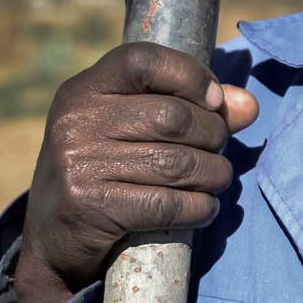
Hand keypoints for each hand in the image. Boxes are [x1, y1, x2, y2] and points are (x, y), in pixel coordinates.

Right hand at [17, 42, 260, 302]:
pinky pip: (167, 204)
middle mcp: (76, 122)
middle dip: (213, 134)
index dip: (190, 75)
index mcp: (82, 91)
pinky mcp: (92, 208)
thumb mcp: (130, 130)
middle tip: (217, 151)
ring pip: (178, 163)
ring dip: (214, 174)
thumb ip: (190, 108)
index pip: (143, 60)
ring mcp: (80, 165)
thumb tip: (249, 106)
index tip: (213, 100)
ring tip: (217, 179)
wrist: (53, 241)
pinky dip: (199, 208)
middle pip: (173, 116)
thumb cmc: (103, 173)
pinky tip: (205, 209)